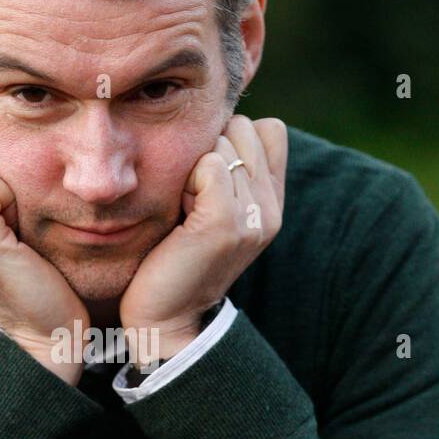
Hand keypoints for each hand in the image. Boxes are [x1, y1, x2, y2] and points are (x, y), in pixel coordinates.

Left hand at [119, 115, 287, 359]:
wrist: (166, 318)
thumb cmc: (174, 257)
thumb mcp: (210, 209)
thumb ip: (226, 171)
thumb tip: (215, 120)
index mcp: (272, 201)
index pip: (269, 128)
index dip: (232, 139)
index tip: (206, 180)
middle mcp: (271, 207)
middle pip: (244, 127)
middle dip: (210, 149)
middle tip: (192, 197)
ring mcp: (253, 215)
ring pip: (223, 144)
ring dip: (193, 168)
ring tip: (184, 210)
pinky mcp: (227, 222)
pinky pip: (208, 164)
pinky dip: (186, 182)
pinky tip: (179, 215)